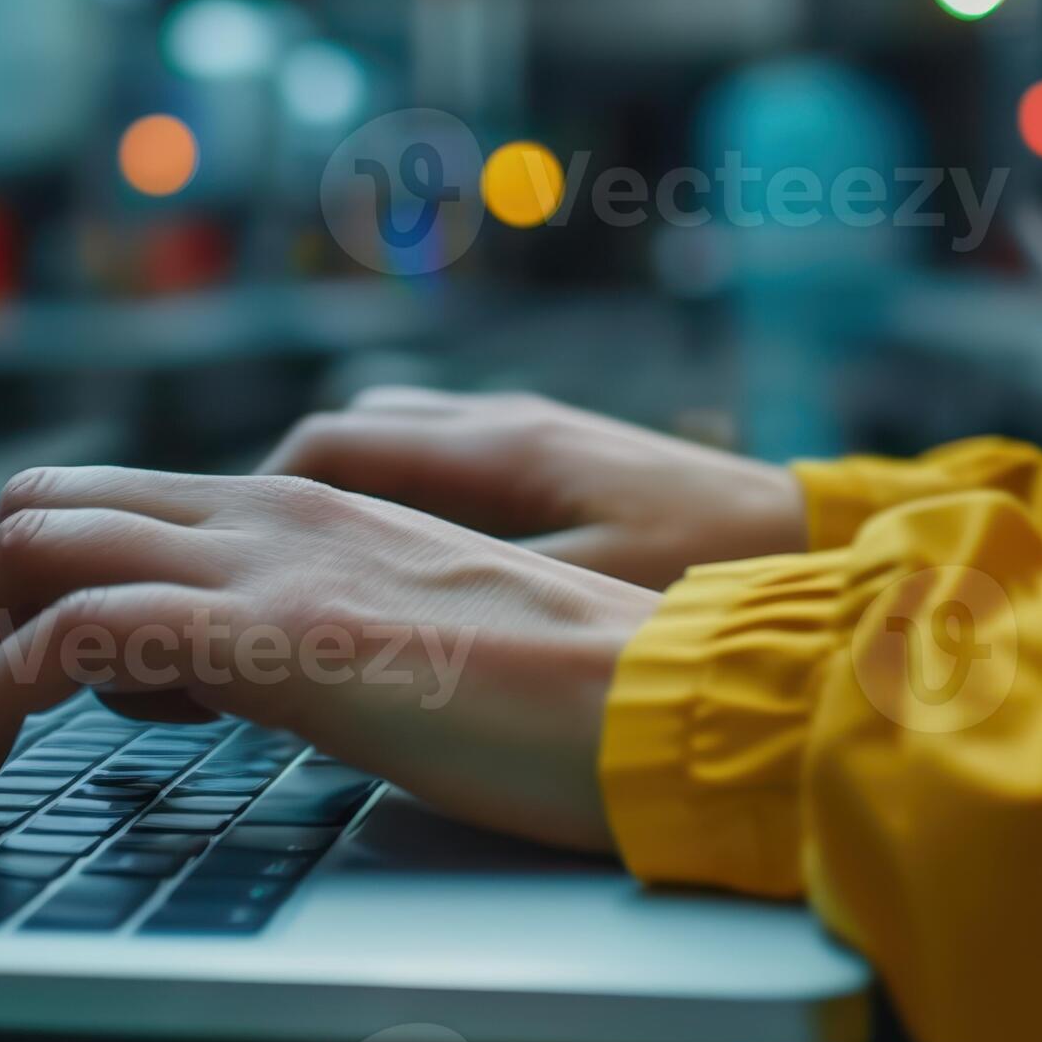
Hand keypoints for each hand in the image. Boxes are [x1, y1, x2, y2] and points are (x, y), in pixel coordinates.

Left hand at [0, 467, 655, 850]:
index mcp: (314, 511)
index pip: (113, 499)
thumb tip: (219, 682)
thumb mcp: (413, 655)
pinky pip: (64, 637)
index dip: (25, 581)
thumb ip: (311, 643)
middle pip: (40, 503)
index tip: (0, 681)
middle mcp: (274, 511)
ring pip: (27, 546)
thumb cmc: (578, 701)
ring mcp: (267, 563)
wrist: (669, 700)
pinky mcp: (268, 635)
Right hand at [257, 387, 806, 588]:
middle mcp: (507, 427)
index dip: (261, 499)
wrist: (816, 554)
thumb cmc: (713, 579)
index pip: (333, 447)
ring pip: (405, 451)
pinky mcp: (571, 469)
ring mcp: (539, 441)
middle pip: (355, 438)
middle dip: (290, 499)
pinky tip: (415, 579)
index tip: (225, 556)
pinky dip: (411, 514)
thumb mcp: (585, 600)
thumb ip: (476, 598)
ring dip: (352, 504)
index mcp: (497, 449)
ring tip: (321, 582)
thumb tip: (364, 614)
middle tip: (254, 572)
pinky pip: (456, 473)